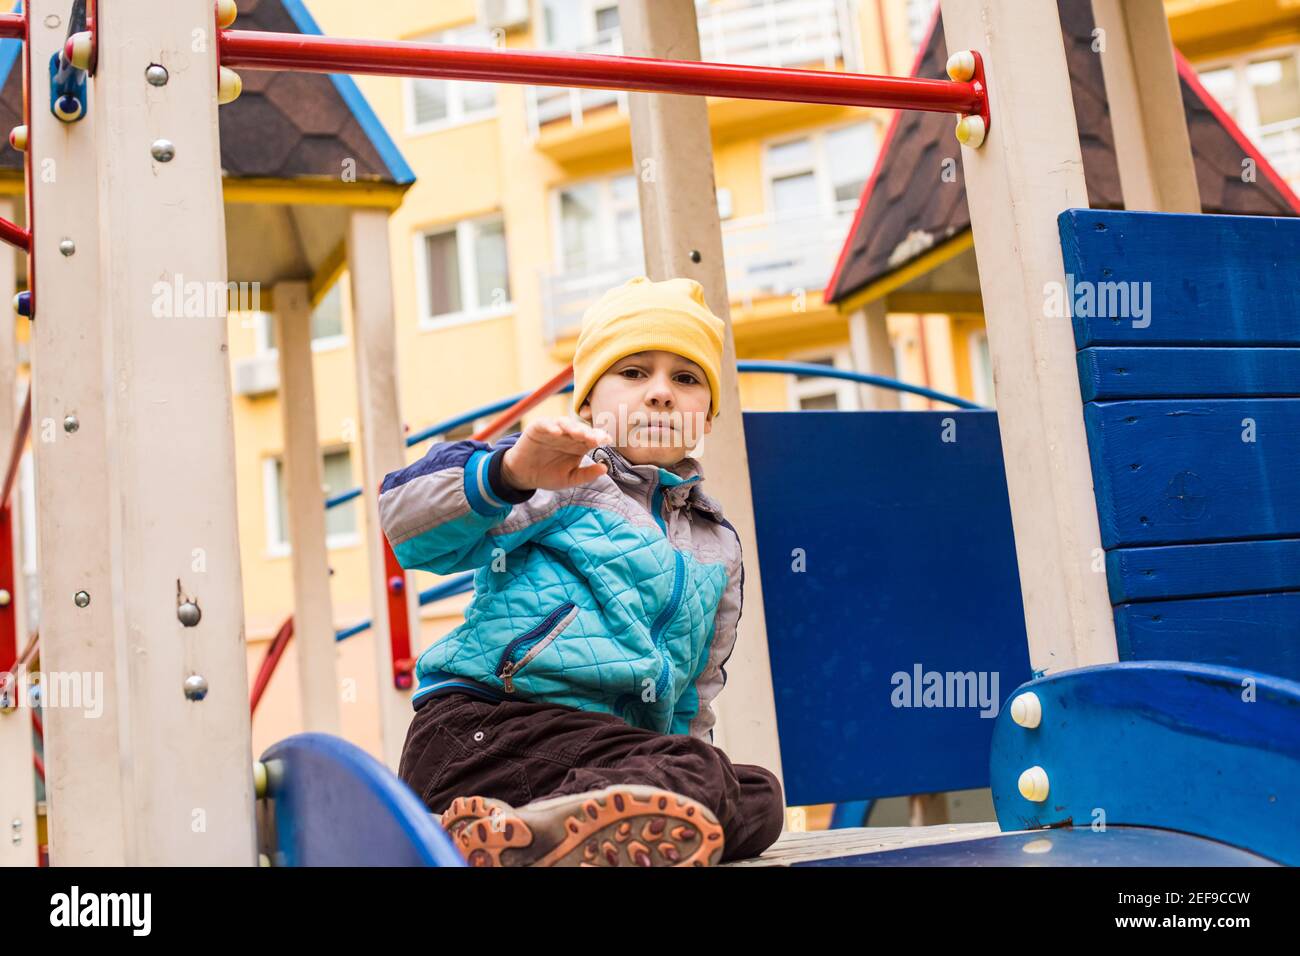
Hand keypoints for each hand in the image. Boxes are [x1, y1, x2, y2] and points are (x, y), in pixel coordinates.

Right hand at [499, 418, 613, 491]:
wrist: (524, 476)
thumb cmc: (548, 475)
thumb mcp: (569, 479)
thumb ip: (586, 475)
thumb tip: (605, 468)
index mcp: (580, 445)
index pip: (593, 438)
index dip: (600, 438)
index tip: (607, 441)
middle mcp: (569, 435)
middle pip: (581, 429)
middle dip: (588, 433)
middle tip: (595, 438)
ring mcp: (554, 429)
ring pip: (566, 423)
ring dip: (573, 427)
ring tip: (578, 434)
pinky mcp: (538, 428)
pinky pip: (545, 424)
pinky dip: (551, 426)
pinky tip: (557, 433)